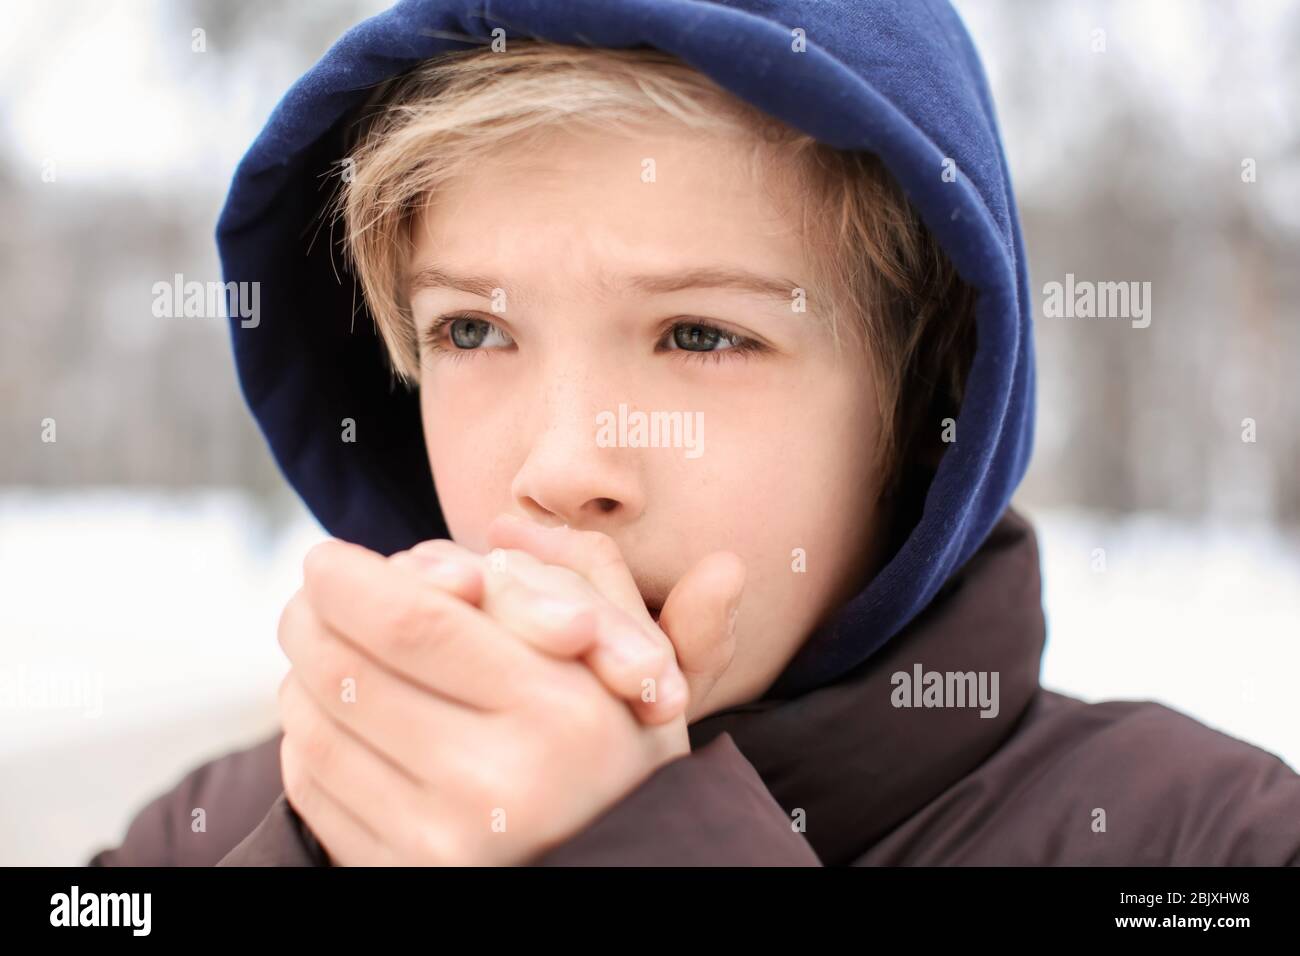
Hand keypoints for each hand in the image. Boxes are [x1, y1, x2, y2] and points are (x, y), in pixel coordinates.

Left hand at [275, 531, 739, 864]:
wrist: (625, 860)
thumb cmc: (622, 743)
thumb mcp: (632, 650)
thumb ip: (577, 573)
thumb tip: (499, 529)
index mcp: (560, 712)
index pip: (413, 622)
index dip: (348, 579)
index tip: (326, 558)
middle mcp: (496, 784)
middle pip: (345, 670)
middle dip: (310, 615)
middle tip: (316, 597)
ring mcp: (441, 843)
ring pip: (313, 727)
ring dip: (305, 671)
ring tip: (333, 653)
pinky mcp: (400, 876)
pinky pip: (311, 790)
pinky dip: (308, 738)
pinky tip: (346, 719)